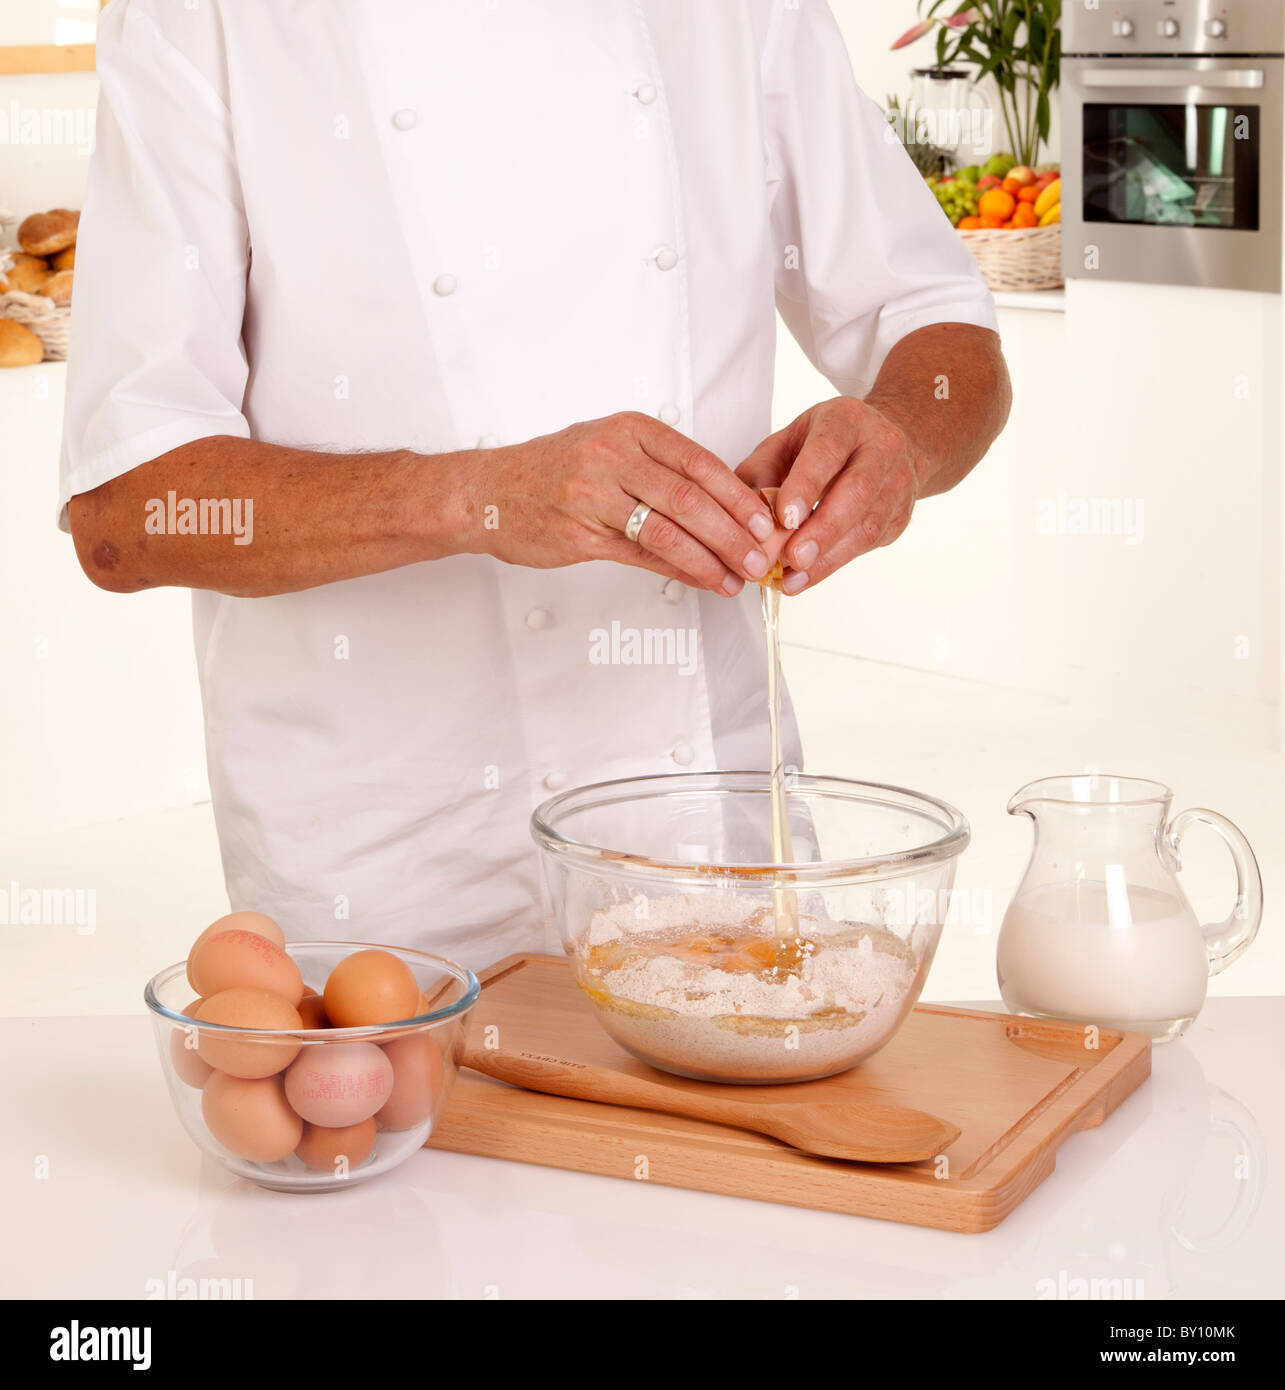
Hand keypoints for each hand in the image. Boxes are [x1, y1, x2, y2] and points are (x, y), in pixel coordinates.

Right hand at [467, 412, 781, 594]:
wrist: (486, 492)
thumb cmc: (551, 471)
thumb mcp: (607, 449)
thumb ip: (660, 468)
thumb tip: (721, 501)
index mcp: (629, 430)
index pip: (700, 462)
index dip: (739, 495)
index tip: (764, 521)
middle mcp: (613, 456)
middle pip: (691, 498)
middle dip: (733, 533)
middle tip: (760, 556)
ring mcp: (594, 496)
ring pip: (669, 530)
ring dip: (711, 558)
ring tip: (737, 577)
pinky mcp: (580, 534)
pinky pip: (640, 556)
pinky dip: (679, 570)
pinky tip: (702, 580)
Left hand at [736, 397, 921, 592]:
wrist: (887, 442)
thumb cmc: (826, 443)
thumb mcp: (788, 441)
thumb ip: (761, 472)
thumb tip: (740, 515)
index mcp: (846, 421)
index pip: (828, 451)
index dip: (806, 485)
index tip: (784, 517)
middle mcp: (881, 448)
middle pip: (857, 491)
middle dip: (823, 528)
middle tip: (792, 557)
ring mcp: (897, 484)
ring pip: (868, 524)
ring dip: (828, 557)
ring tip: (793, 578)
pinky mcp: (900, 517)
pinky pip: (869, 544)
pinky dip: (834, 564)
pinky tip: (805, 577)